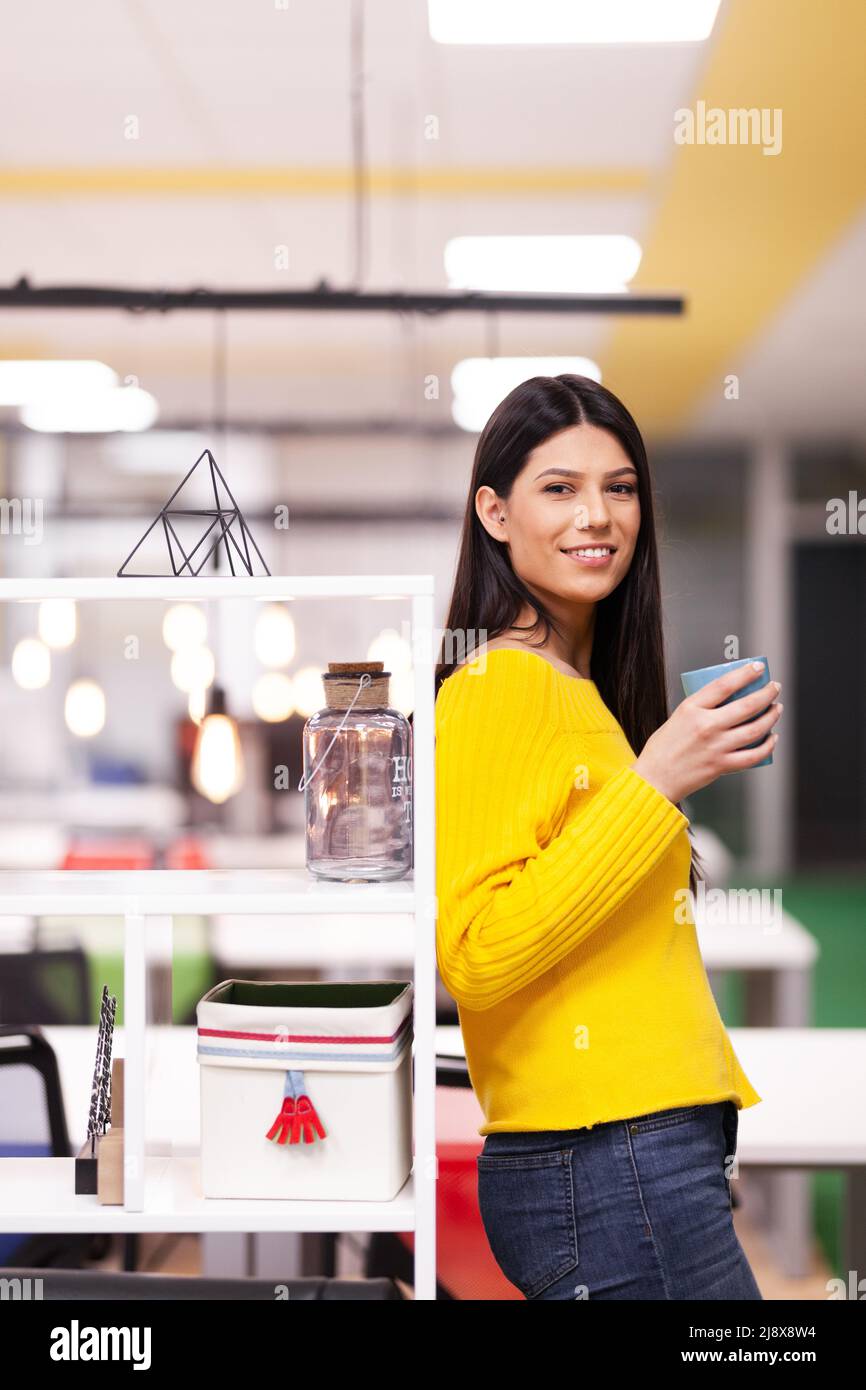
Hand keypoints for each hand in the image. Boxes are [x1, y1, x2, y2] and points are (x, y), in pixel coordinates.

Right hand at [631, 662, 782, 804]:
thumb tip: (730, 697)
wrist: (654, 778)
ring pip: (755, 729)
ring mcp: (716, 747)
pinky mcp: (721, 765)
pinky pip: (753, 756)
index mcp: (691, 709)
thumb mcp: (678, 717)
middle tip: (774, 688)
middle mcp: (706, 726)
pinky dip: (768, 746)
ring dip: (771, 717)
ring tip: (777, 709)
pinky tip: (772, 738)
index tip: (758, 668)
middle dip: (767, 694)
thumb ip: (701, 708)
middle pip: (747, 705)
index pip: (724, 685)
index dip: (745, 674)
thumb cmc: (663, 748)